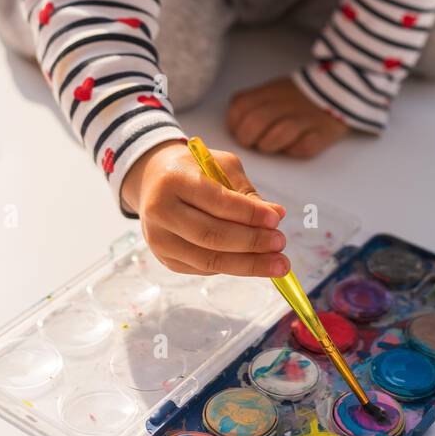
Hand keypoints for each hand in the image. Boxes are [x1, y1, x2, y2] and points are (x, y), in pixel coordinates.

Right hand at [119, 139, 289, 276]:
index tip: (277, 219)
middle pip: (211, 236)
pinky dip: (233, 266)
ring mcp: (159, 240)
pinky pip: (205, 269)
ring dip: (248, 264)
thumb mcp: (221, 167)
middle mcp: (160, 212)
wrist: (153, 181)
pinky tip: (254, 262)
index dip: (248, 213)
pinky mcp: (166, 259)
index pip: (216, 201)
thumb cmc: (194, 170)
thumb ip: (246, 192)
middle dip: (252, 242)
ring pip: (209, 260)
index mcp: (174, 180)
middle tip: (281, 243)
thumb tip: (276, 216)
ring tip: (278, 263)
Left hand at [226, 76, 348, 156]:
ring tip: (274, 144)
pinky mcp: (322, 133)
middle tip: (255, 143)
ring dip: (270, 145)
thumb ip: (250, 104)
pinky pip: (303, 148)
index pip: (239, 109)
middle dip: (249, 139)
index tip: (242, 131)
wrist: (337, 89)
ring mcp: (304, 118)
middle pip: (255, 123)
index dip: (235, 125)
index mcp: (269, 92)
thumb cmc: (295, 97)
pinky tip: (296, 143)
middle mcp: (285, 103)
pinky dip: (295, 150)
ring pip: (276, 136)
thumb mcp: (271, 91)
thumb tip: (235, 127)